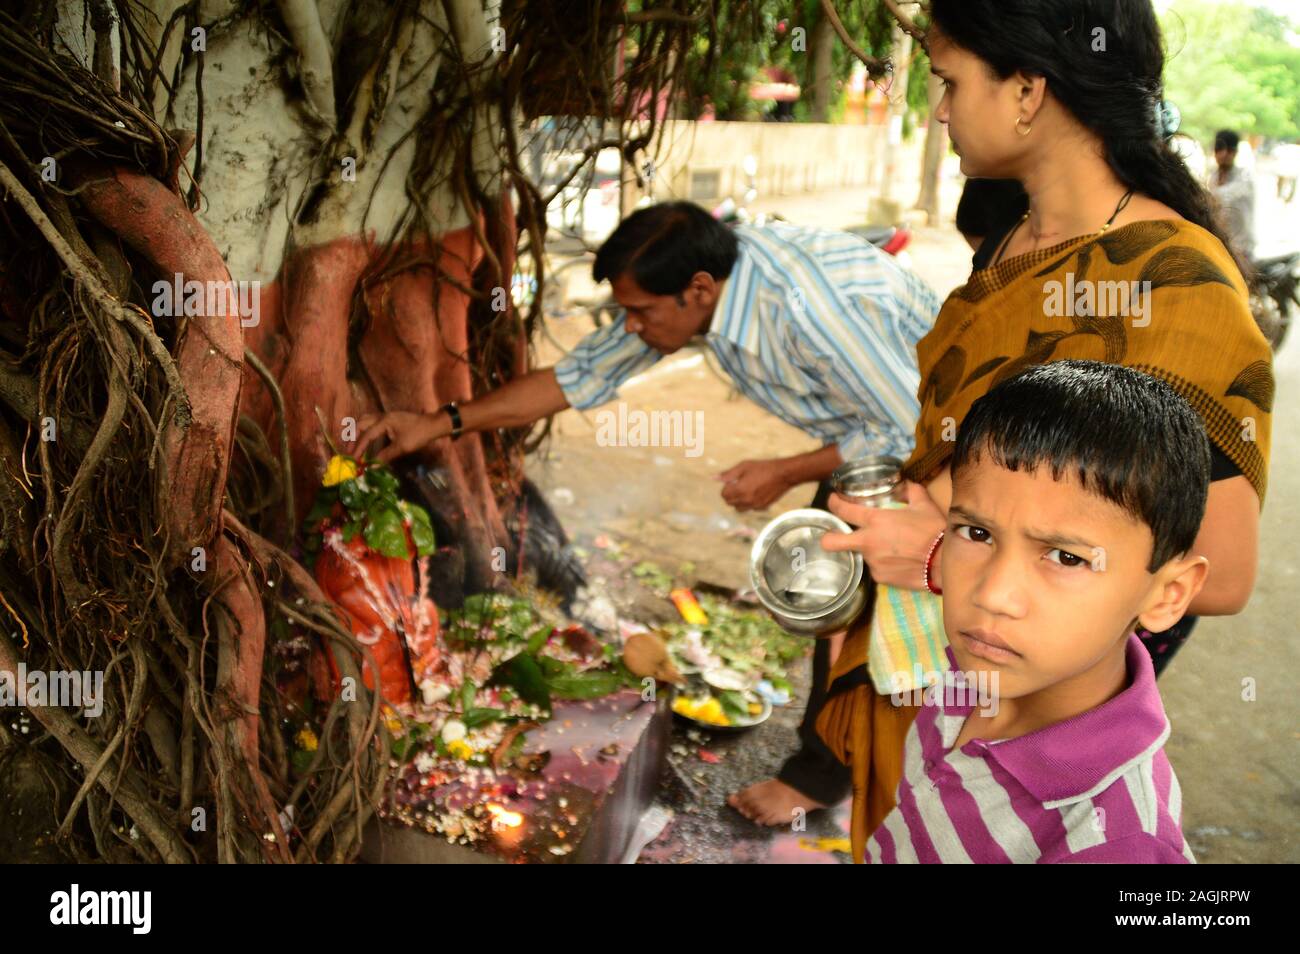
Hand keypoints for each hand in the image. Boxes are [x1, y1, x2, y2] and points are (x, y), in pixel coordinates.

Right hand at [352, 410, 446, 462]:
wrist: (433, 425)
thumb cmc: (419, 435)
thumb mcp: (402, 447)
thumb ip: (385, 456)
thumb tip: (371, 467)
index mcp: (384, 421)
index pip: (367, 435)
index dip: (359, 448)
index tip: (354, 459)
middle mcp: (382, 416)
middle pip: (361, 423)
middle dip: (353, 437)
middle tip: (349, 451)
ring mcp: (386, 416)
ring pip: (365, 420)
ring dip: (358, 432)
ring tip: (353, 445)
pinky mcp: (390, 419)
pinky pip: (372, 422)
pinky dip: (366, 430)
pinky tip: (366, 439)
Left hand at [717, 459, 791, 511]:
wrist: (784, 475)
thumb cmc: (763, 468)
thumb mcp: (744, 466)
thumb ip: (728, 474)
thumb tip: (714, 478)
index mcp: (740, 490)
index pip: (724, 495)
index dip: (726, 487)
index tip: (733, 481)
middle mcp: (746, 500)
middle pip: (730, 503)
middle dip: (731, 495)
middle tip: (738, 485)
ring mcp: (755, 506)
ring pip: (739, 509)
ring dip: (739, 501)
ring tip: (746, 489)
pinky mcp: (762, 508)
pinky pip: (750, 509)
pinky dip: (749, 503)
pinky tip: (756, 493)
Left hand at [820, 481, 945, 588]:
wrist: (945, 563)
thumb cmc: (934, 531)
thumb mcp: (924, 505)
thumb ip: (911, 491)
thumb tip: (905, 484)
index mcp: (876, 520)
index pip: (844, 510)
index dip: (834, 503)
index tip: (833, 501)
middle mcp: (868, 542)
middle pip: (832, 542)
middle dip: (827, 538)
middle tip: (834, 536)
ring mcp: (872, 562)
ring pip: (863, 554)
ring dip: (873, 550)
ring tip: (894, 549)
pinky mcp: (880, 578)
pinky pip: (877, 568)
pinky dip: (885, 564)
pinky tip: (900, 561)